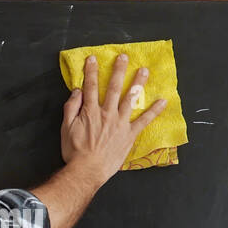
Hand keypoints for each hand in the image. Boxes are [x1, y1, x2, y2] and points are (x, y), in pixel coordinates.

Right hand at [60, 53, 166, 182]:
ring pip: (130, 99)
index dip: (91, 71)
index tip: (93, 59)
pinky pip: (144, 121)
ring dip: (137, 83)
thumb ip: (71, 108)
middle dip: (118, 70)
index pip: (90, 86)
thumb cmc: (74, 152)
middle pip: (113, 87)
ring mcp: (120, 123)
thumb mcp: (65, 128)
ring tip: (144, 71)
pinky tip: (162, 101)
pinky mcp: (129, 135)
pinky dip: (154, 111)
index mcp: (90, 111)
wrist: (87, 171)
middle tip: (124, 57)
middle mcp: (107, 113)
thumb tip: (77, 91)